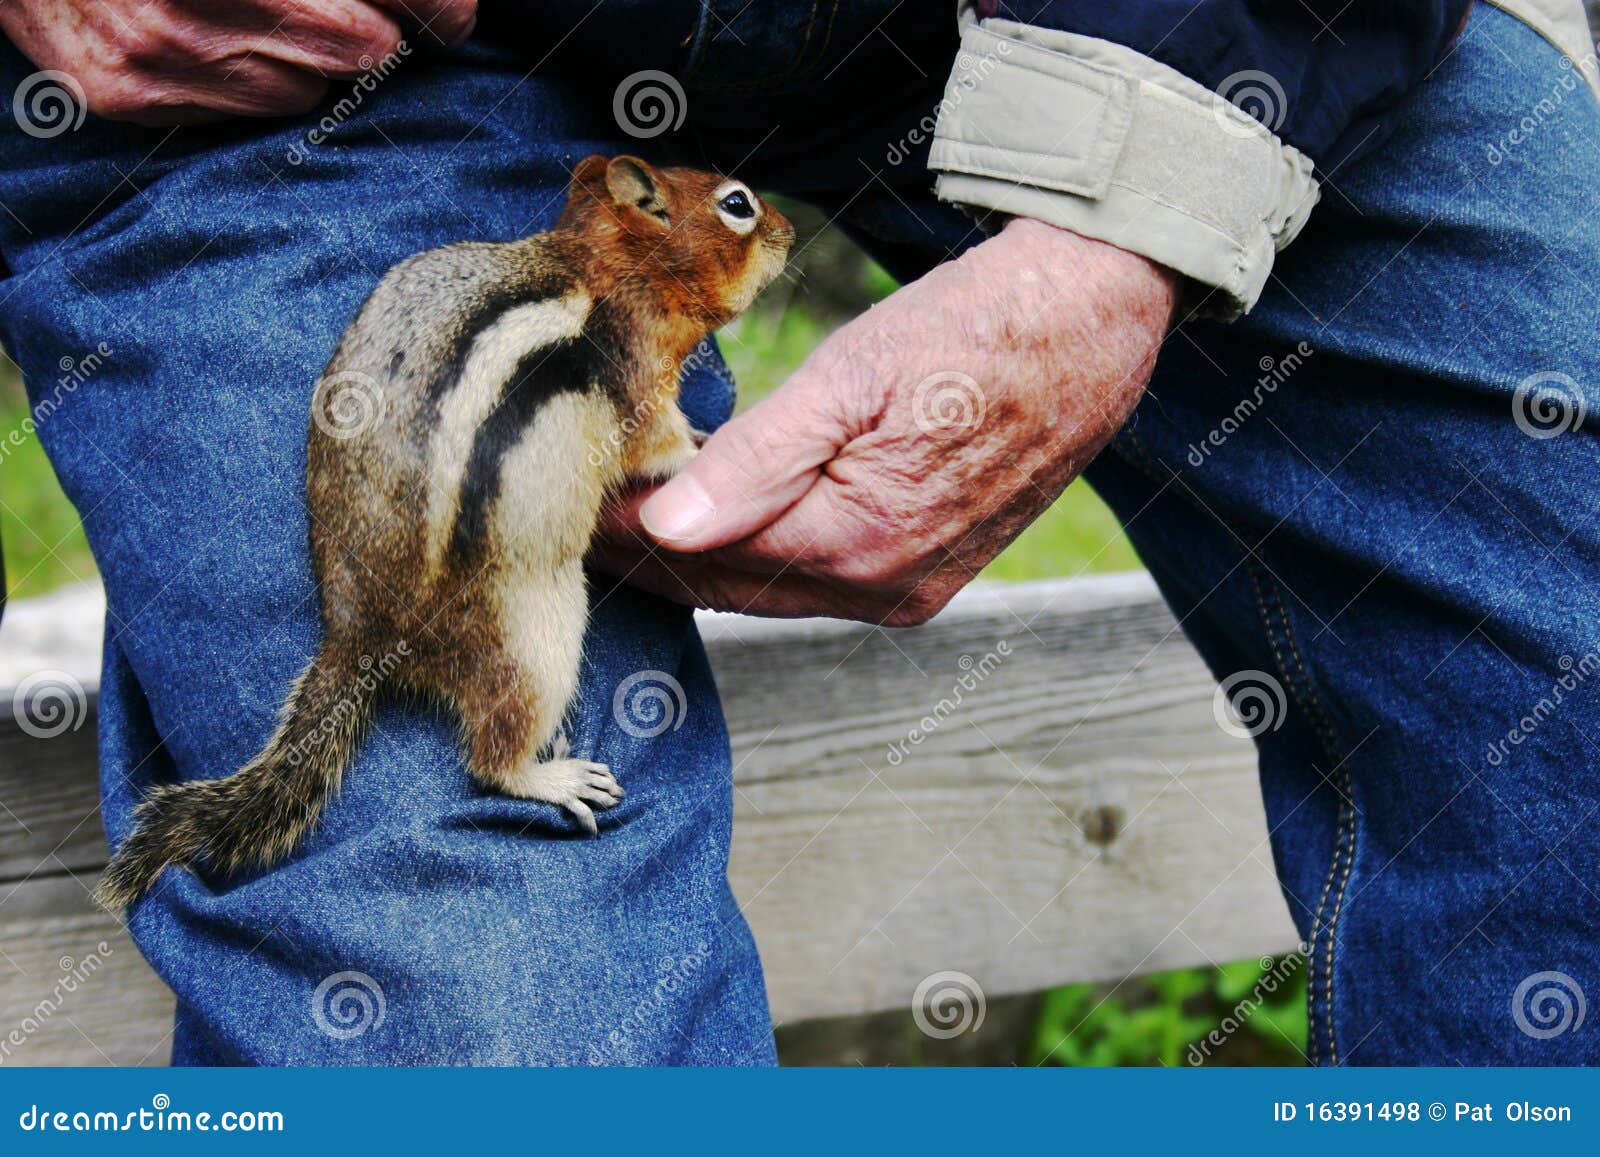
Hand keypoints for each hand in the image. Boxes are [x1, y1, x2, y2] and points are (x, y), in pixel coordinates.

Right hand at [0, 0, 476, 123]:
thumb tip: (439, 4)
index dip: (437, 7)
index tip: (446, 16)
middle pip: (364, 48)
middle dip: (371, 33)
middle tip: (360, 18)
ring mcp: (158, 47)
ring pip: (304, 92)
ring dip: (301, 63)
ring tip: (258, 21)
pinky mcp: (124, 91)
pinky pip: (239, 115)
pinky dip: (241, 83)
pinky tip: (212, 44)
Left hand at [594, 218, 1177, 625]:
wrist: (1092, 326)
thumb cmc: (974, 330)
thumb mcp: (850, 374)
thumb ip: (755, 458)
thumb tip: (663, 528)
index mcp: (858, 543)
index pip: (701, 557)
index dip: (627, 533)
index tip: (570, 502)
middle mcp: (884, 589)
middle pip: (730, 589)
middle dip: (652, 559)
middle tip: (582, 518)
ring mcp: (912, 591)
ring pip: (771, 591)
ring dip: (702, 562)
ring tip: (635, 522)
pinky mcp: (930, 576)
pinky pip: (819, 583)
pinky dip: (761, 558)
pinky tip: (724, 526)